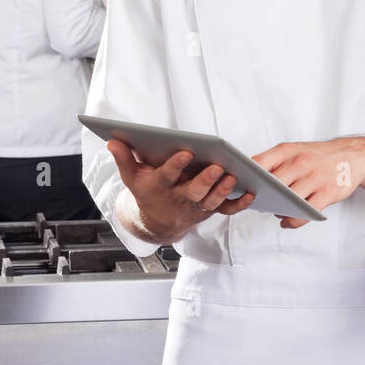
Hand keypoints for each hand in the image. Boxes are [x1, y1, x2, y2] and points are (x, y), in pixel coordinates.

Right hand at [108, 140, 254, 244]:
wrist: (156, 224)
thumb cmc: (146, 192)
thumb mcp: (131, 177)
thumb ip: (124, 159)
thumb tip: (112, 141)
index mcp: (158, 188)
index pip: (167, 176)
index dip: (175, 166)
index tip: (185, 152)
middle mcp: (178, 199)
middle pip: (193, 191)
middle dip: (205, 180)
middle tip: (217, 166)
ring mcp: (195, 207)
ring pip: (211, 201)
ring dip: (223, 190)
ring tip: (233, 176)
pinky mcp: (209, 211)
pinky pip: (226, 210)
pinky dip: (239, 204)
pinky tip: (251, 193)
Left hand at [252, 138, 364, 228]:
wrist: (353, 156)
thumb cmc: (318, 156)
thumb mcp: (294, 150)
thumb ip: (272, 162)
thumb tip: (246, 179)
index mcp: (287, 151)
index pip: (257, 163)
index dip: (245, 177)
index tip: (239, 187)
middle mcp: (300, 163)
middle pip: (270, 185)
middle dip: (261, 197)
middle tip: (258, 203)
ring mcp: (314, 178)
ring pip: (287, 200)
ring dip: (277, 210)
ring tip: (275, 211)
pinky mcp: (327, 193)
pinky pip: (304, 213)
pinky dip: (292, 221)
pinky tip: (287, 221)